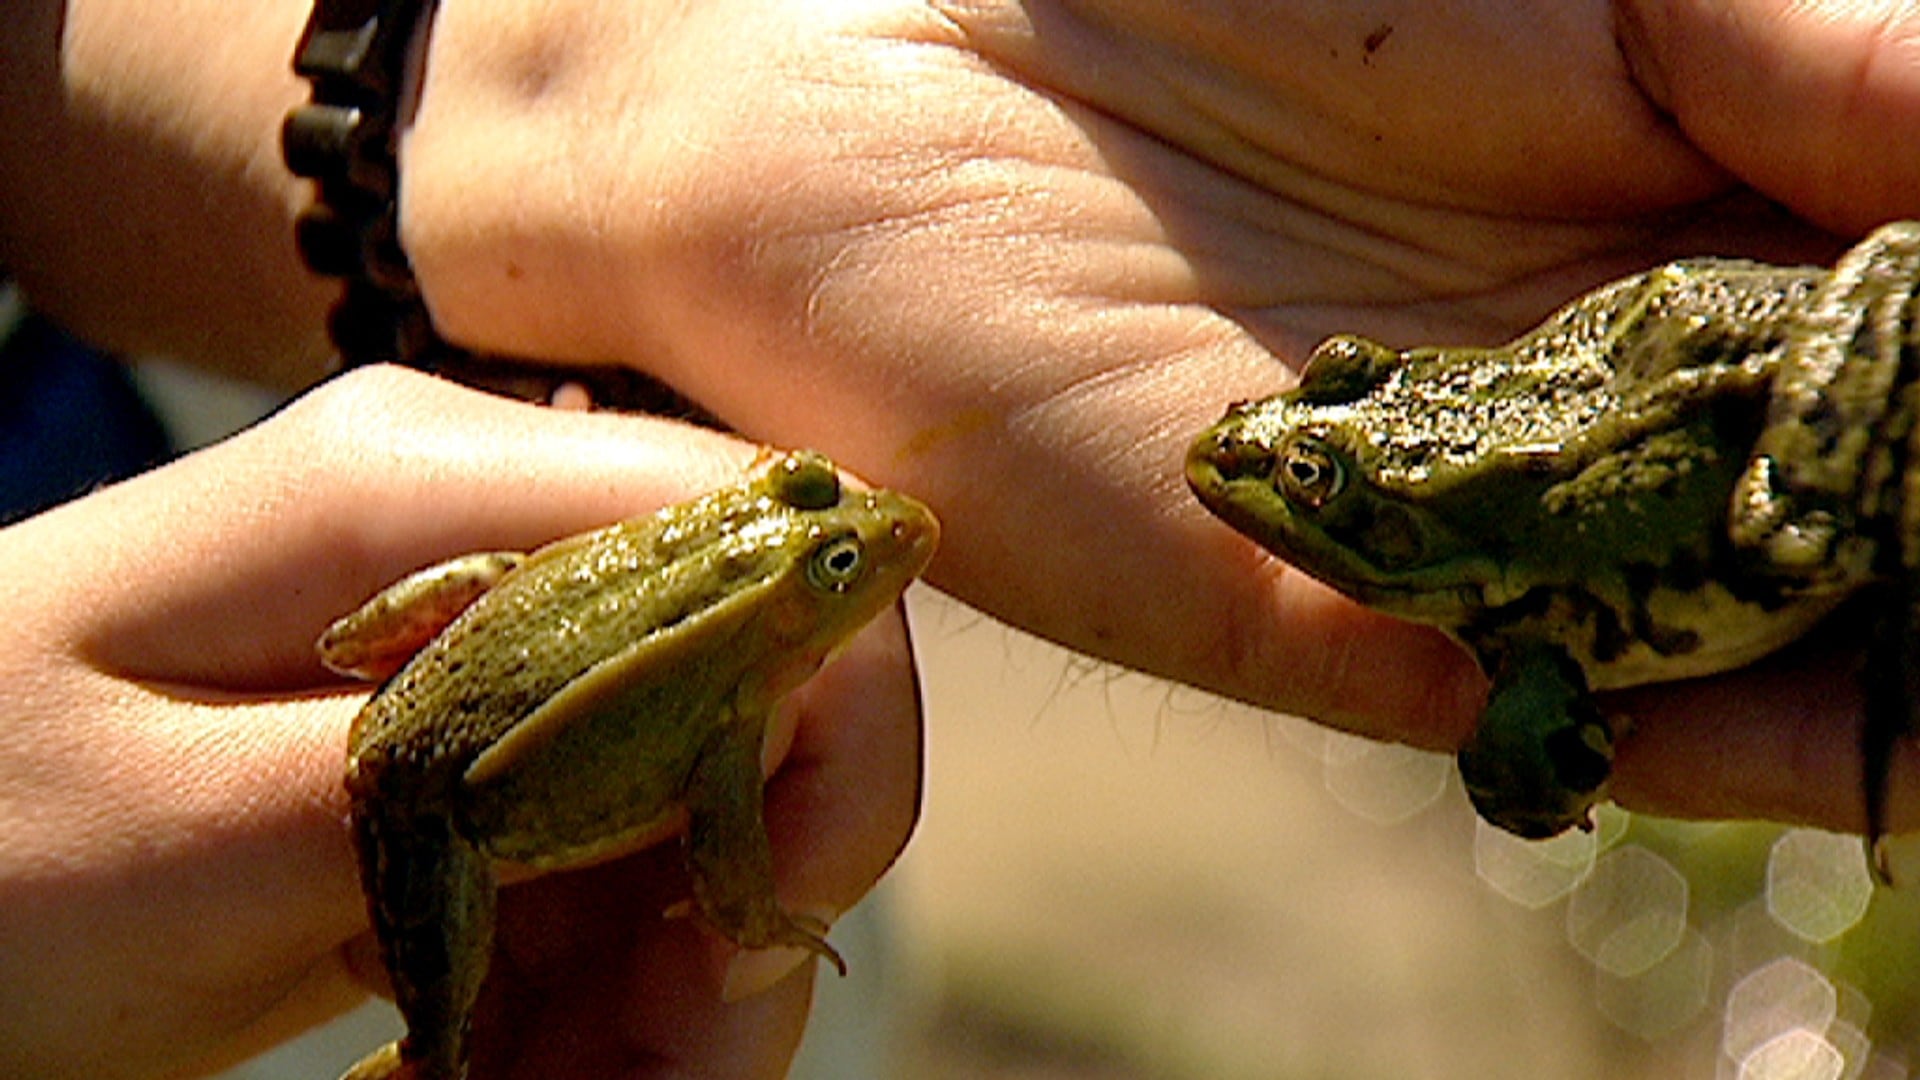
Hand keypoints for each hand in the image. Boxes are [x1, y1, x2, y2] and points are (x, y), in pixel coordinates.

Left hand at [0, 368, 920, 1078]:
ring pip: (690, 793)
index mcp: (412, 487)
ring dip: (673, 972)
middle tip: (671, 1062)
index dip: (832, 702)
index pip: (745, 523)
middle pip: (743, 676)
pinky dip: (597, 985)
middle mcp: (470, 532)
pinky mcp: (451, 743)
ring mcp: (465, 639)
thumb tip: (740, 715)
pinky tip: (510, 1076)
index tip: (774, 914)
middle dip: (749, 884)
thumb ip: (478, 757)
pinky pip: (602, 853)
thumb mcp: (195, 833)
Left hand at [394, 0, 1919, 833]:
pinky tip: (1835, 729)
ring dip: (1872, 669)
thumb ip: (1825, 62)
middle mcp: (1594, 419)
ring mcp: (1471, 532)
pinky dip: (1693, 716)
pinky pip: (1531, 694)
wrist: (902, 58)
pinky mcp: (1321, 614)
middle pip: (1835, 524)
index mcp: (1684, 247)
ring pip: (1728, 642)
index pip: (1894, 371)